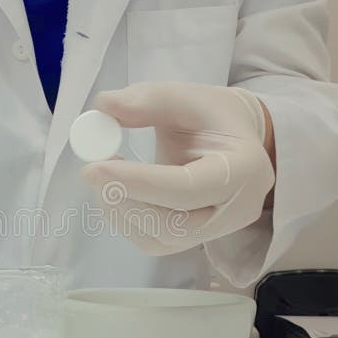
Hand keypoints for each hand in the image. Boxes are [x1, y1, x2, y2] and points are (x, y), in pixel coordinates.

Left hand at [81, 82, 275, 255]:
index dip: (138, 183)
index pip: (188, 189)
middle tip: (92, 171)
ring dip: (120, 211)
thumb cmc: (211, 116)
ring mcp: (217, 231)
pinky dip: (126, 219)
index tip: (96, 167)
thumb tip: (103, 106)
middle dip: (125, 200)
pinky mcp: (194, 240)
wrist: (234, 140)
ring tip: (102, 176)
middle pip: (174, 225)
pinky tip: (115, 192)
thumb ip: (146, 100)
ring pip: (161, 238)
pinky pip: (154, 241)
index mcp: (245, 169)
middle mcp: (237, 210)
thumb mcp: (184, 96)